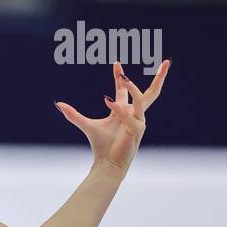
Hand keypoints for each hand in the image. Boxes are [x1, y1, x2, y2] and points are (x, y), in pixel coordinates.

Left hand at [55, 59, 170, 174]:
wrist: (107, 164)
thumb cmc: (100, 146)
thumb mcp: (86, 125)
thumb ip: (73, 115)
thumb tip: (58, 104)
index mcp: (125, 111)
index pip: (126, 90)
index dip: (120, 76)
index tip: (116, 62)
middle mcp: (135, 114)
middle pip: (151, 93)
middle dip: (160, 77)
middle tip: (167, 62)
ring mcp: (139, 122)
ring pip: (140, 98)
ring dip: (131, 87)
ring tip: (121, 78)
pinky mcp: (138, 130)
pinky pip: (130, 115)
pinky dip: (120, 109)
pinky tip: (108, 103)